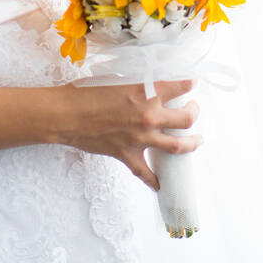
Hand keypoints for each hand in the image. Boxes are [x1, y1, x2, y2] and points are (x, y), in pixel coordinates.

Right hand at [57, 79, 202, 191]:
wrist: (65, 114)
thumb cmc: (85, 92)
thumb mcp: (116, 78)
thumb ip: (137, 82)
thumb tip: (148, 84)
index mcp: (147, 91)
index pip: (181, 86)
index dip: (190, 84)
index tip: (192, 84)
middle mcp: (149, 115)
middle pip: (187, 118)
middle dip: (195, 113)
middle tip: (194, 109)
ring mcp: (140, 138)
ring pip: (177, 146)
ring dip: (191, 144)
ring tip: (197, 140)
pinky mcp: (127, 155)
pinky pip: (146, 173)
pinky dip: (155, 181)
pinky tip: (162, 184)